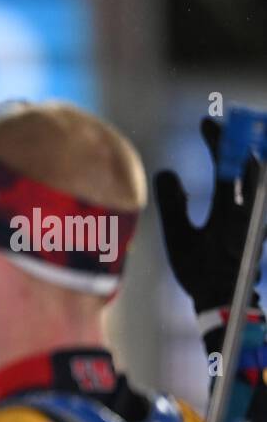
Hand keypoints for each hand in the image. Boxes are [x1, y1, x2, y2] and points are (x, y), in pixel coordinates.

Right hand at [155, 116, 261, 314]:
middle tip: (221, 130)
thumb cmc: (198, 272)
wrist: (226, 299)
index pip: (226, 163)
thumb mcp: (179, 240)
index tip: (206, 123)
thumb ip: (172, 204)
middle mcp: (250, 208)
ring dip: (245, 156)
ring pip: (260, 176)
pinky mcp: (260, 224)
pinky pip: (259, 191)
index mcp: (228, 209)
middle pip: (251, 162)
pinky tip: (241, 174)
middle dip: (237, 141)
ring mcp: (258, 216)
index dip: (216, 139)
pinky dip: (250, 175)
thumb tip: (165, 171)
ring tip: (231, 146)